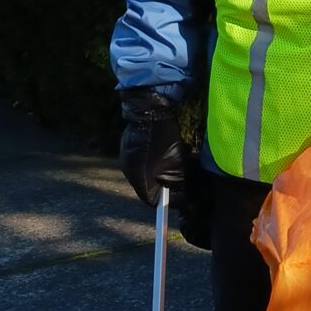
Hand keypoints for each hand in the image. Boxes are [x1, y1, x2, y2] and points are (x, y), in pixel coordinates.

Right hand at [119, 89, 190, 205]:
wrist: (149, 109)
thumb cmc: (164, 138)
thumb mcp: (176, 164)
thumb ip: (177, 185)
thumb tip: (179, 198)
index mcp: (137, 177)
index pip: (150, 200)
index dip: (166, 200)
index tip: (180, 196)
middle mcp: (128, 169)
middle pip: (148, 185)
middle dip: (166, 182)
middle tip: (183, 175)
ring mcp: (127, 156)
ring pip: (147, 171)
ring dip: (163, 169)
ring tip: (179, 158)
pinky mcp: (130, 145)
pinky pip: (144, 158)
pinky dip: (156, 158)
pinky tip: (168, 148)